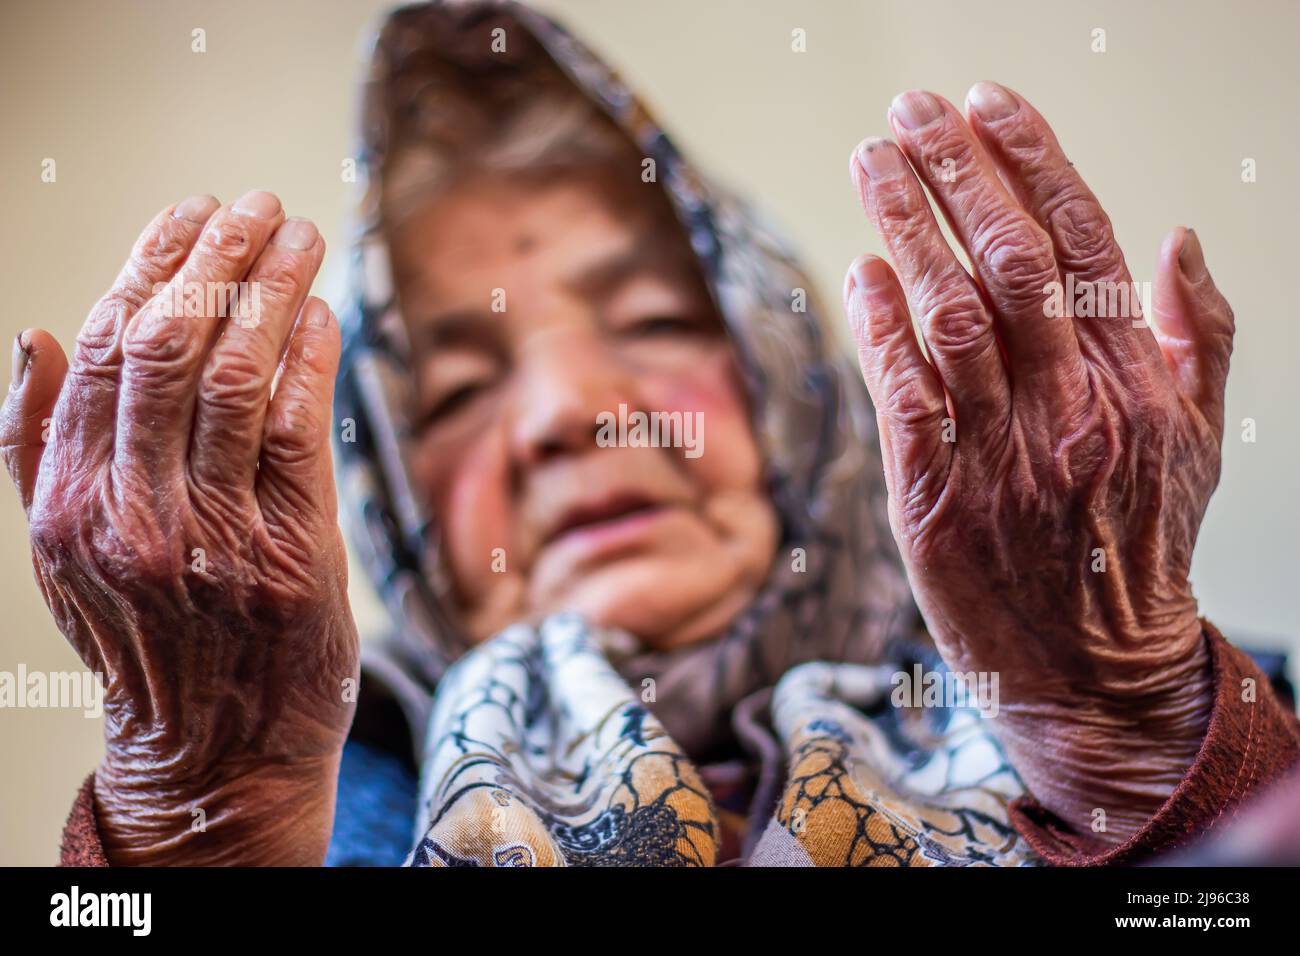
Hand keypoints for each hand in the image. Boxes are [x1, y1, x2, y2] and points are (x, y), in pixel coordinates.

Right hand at [1, 192, 357, 864]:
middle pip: (169, 345)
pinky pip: (301, 430)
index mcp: (71, 502)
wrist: (212, 755)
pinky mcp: (293, 557)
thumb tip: (28, 333)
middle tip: (256, 205)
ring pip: (237, 376)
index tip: (190, 212)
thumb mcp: (63, 553)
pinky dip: (314, 359)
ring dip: (274, 290)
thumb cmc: (147, 640)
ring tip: (299, 237)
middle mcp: (134, 513)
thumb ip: (38, 447)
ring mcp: (215, 536)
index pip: (101, 347)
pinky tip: (325, 316)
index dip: (151, 264)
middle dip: (217, 257)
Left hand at [844, 84, 1233, 842]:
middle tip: (911, 111)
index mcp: (1134, 383)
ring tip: (871, 161)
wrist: (1096, 672)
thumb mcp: (1197, 442)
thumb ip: (1194, 337)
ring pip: (949, 313)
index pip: (1083, 243)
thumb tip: (1180, 237)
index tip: (987, 104)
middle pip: (1010, 261)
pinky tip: (861, 270)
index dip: (1030, 163)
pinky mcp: (937, 496)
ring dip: (906, 226)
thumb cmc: (1140, 549)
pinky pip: (904, 393)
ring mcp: (1001, 451)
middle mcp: (1070, 405)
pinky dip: (880, 324)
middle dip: (955, 173)